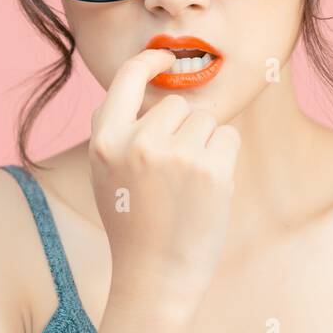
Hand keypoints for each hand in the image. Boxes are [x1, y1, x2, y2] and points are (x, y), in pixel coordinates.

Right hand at [88, 49, 241, 306]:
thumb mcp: (105, 171)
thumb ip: (117, 127)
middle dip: (183, 129)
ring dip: (205, 145)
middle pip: (178, 104)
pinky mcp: (211, 170)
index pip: (127, 77)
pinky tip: (207, 189)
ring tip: (187, 186)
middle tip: (172, 173)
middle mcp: (138, 142)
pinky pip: (228, 137)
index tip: (165, 56)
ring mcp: (176, 155)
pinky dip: (225, 158)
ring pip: (206, 120)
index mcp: (105, 140)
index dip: (150, 59)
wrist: (154, 276)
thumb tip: (144, 77)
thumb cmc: (132, 221)